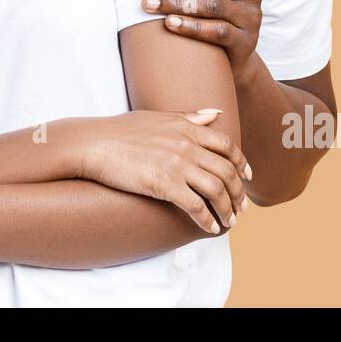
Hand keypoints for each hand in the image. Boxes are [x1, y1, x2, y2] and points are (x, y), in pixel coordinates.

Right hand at [76, 110, 251, 233]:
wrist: (94, 144)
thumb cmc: (120, 130)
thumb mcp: (158, 117)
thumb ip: (189, 117)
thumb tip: (215, 113)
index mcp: (186, 127)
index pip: (226, 145)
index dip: (241, 163)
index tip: (246, 177)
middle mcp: (186, 145)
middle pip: (227, 170)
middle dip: (238, 192)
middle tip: (241, 207)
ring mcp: (176, 165)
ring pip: (216, 190)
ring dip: (227, 209)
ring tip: (229, 221)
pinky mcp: (164, 185)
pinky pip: (196, 207)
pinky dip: (207, 220)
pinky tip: (209, 228)